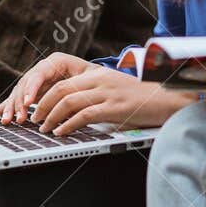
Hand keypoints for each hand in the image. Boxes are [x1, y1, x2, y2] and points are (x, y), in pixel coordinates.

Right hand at [0, 52, 93, 123]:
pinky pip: (16, 99)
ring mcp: (35, 81)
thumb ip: (79, 86)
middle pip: (25, 84)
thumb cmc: (94, 77)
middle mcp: (42, 70)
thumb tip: (71, 102)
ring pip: (18, 93)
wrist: (96, 77)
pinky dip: (5, 107)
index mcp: (56, 61)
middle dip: (21, 103)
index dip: (32, 88)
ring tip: (7, 121)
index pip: (39, 73)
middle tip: (20, 118)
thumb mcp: (91, 78)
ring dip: (11, 108)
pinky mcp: (31, 92)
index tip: (30, 102)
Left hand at [34, 69, 191, 134]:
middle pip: (61, 89)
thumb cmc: (144, 99)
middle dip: (43, 105)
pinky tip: (61, 132)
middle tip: (35, 119)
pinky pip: (85, 115)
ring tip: (44, 128)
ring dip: (51, 116)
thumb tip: (75, 111)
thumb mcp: (117, 90)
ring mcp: (108, 93)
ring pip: (69, 101)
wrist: (170, 98)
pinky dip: (69, 124)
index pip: (64, 81)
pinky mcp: (115, 107)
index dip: (46, 95)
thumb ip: (98, 96)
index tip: (37, 107)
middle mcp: (100, 80)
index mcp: (98, 74)